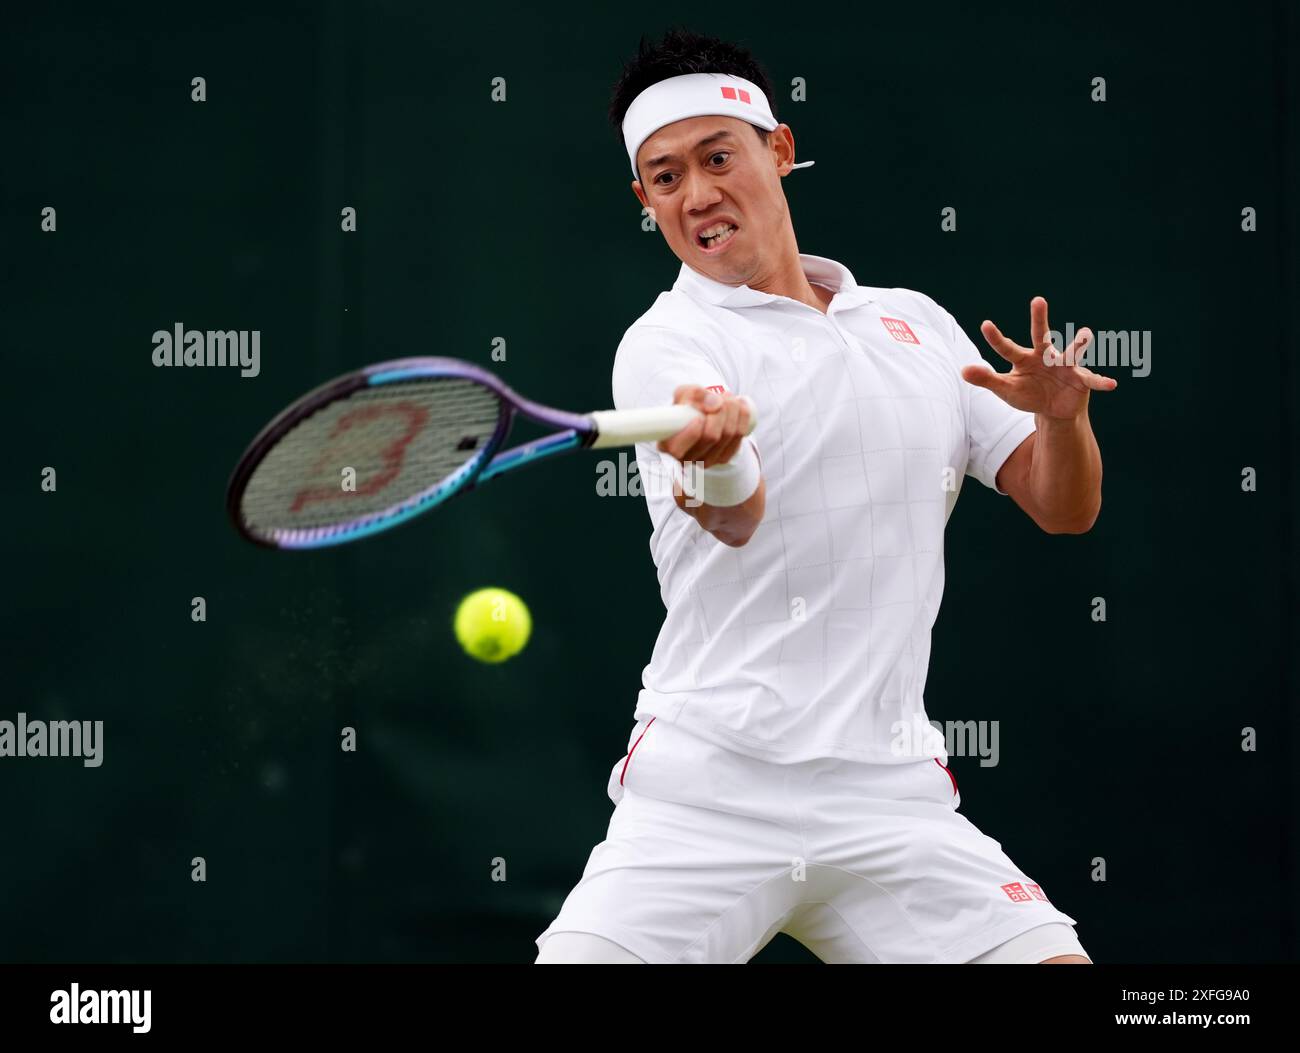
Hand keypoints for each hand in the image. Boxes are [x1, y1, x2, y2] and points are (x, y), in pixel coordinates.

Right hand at [657, 385, 752, 467]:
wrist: (699, 414)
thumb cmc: (686, 406)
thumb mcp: (683, 394)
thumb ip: (694, 394)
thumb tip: (716, 405)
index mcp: (668, 445)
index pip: (677, 450)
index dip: (691, 434)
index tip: (699, 417)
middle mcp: (687, 458)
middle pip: (711, 437)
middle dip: (720, 411)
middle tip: (721, 396)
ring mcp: (707, 460)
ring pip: (728, 435)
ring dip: (733, 410)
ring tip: (728, 397)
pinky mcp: (723, 457)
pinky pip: (739, 437)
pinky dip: (743, 417)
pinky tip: (741, 405)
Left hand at [965, 296, 1117, 420]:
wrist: (1054, 407)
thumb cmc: (1028, 393)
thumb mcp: (1006, 389)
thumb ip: (986, 379)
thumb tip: (962, 370)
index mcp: (1024, 359)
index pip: (1007, 348)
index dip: (996, 338)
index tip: (985, 324)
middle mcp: (1045, 356)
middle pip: (1040, 336)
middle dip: (1039, 319)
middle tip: (1038, 300)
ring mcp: (1065, 366)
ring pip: (1071, 352)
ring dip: (1079, 343)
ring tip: (1087, 333)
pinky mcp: (1081, 380)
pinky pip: (1092, 380)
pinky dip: (1101, 382)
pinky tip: (1111, 384)